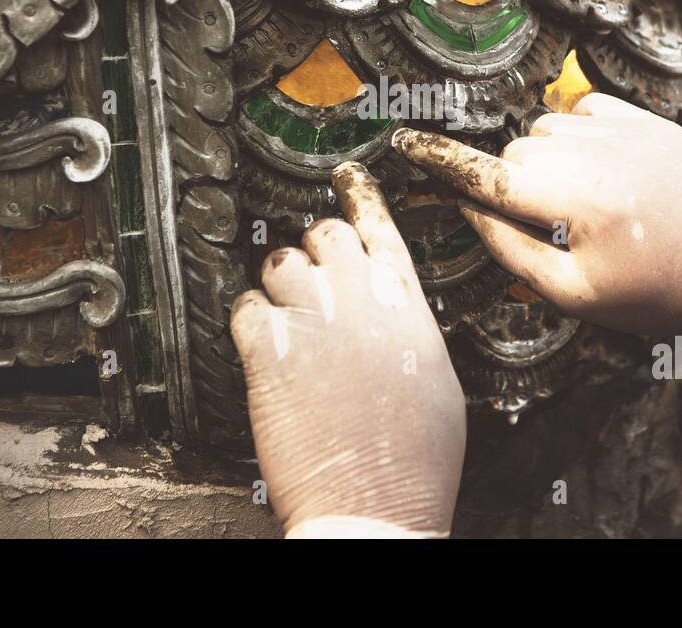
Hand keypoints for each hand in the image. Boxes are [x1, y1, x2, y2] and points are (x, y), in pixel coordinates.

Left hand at [229, 161, 465, 537]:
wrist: (376, 502)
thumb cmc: (414, 458)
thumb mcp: (435, 378)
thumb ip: (406, 329)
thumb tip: (390, 315)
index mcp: (406, 306)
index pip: (380, 230)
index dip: (360, 198)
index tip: (348, 178)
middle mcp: (361, 301)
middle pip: (326, 235)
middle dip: (316, 251)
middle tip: (312, 278)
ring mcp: (315, 321)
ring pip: (280, 262)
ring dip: (279, 284)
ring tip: (285, 315)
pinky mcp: (271, 350)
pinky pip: (245, 308)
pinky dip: (249, 320)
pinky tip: (261, 343)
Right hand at [392, 93, 681, 357]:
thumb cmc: (666, 291)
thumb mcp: (577, 294)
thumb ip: (512, 249)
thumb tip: (472, 208)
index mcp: (575, 201)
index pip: (486, 175)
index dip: (439, 161)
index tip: (404, 143)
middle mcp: (595, 151)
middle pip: (513, 153)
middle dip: (518, 188)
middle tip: (557, 230)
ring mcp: (623, 127)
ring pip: (544, 129)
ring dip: (548, 161)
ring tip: (590, 207)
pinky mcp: (644, 116)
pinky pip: (581, 111)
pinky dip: (579, 138)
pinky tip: (606, 174)